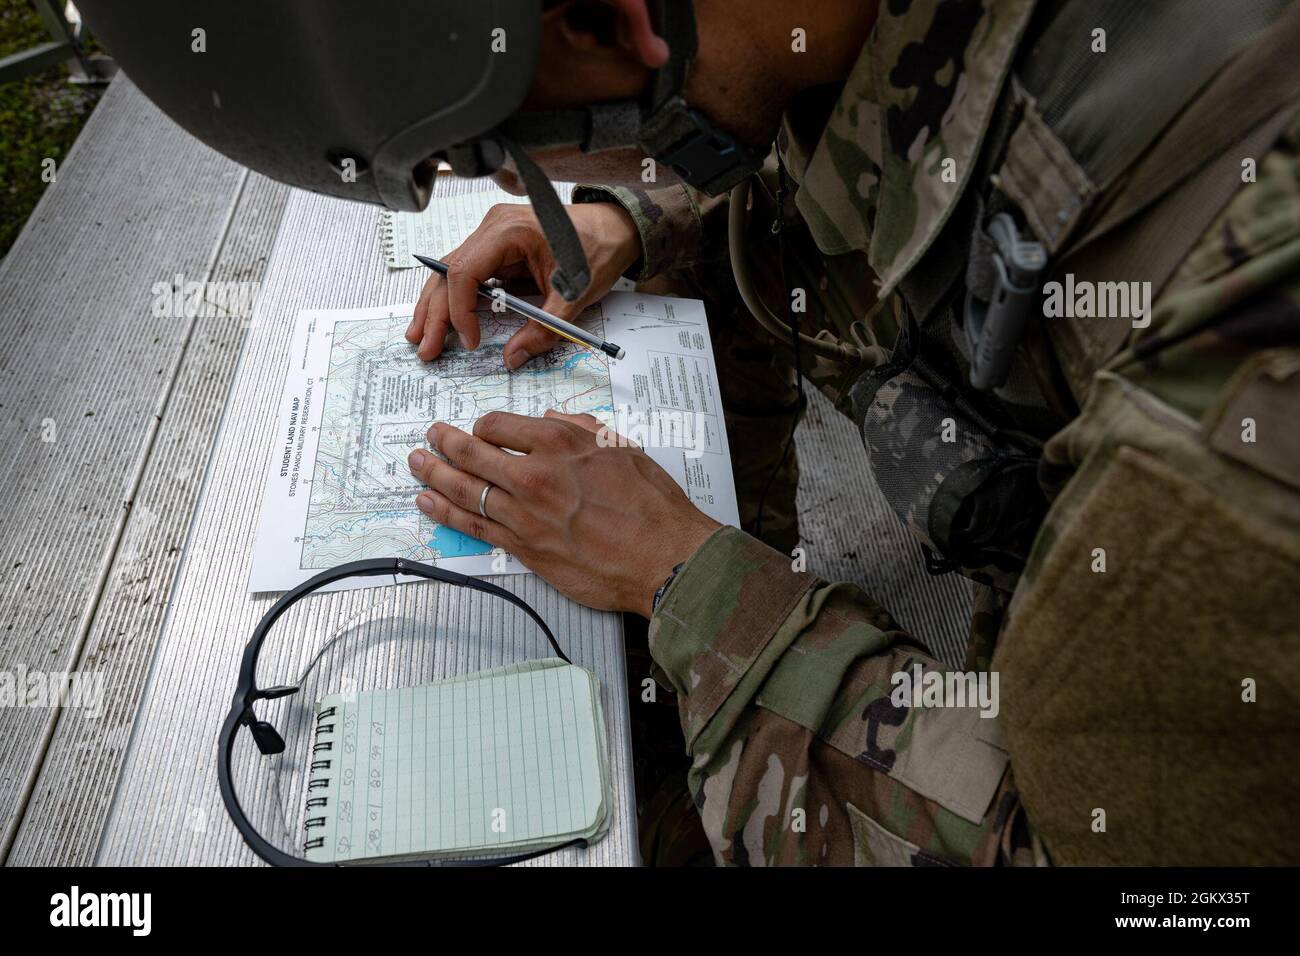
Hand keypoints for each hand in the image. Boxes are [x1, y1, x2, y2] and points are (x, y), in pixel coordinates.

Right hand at [405, 201, 640, 367]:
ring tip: (421, 337)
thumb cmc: (597, 250)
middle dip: (435, 313)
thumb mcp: (575, 295)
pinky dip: (454, 299)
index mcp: (509, 231)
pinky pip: (467, 274)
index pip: (465, 272)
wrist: (613, 229)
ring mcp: (491, 236)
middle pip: (449, 272)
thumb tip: (512, 358)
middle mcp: (492, 228)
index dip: (461, 310)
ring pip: (451, 273)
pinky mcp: (495, 248)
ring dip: (436, 306)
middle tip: (425, 348)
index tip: (471, 341)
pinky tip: (441, 321)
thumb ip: (545, 329)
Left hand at [406, 410, 719, 617]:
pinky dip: (445, 512)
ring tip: (415, 464)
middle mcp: (535, 474)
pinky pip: (473, 526)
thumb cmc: (652, 507)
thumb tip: (553, 418)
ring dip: (433, 474)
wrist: (663, 558)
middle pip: (471, 452)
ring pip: (465, 489)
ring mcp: (525, 514)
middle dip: (443, 442)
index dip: (483, 426)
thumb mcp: (623, 448)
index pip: (499, 425)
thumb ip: (582, 428)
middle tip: (430, 436)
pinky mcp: (524, 548)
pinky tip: (427, 502)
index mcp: (560, 442)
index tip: (479, 430)